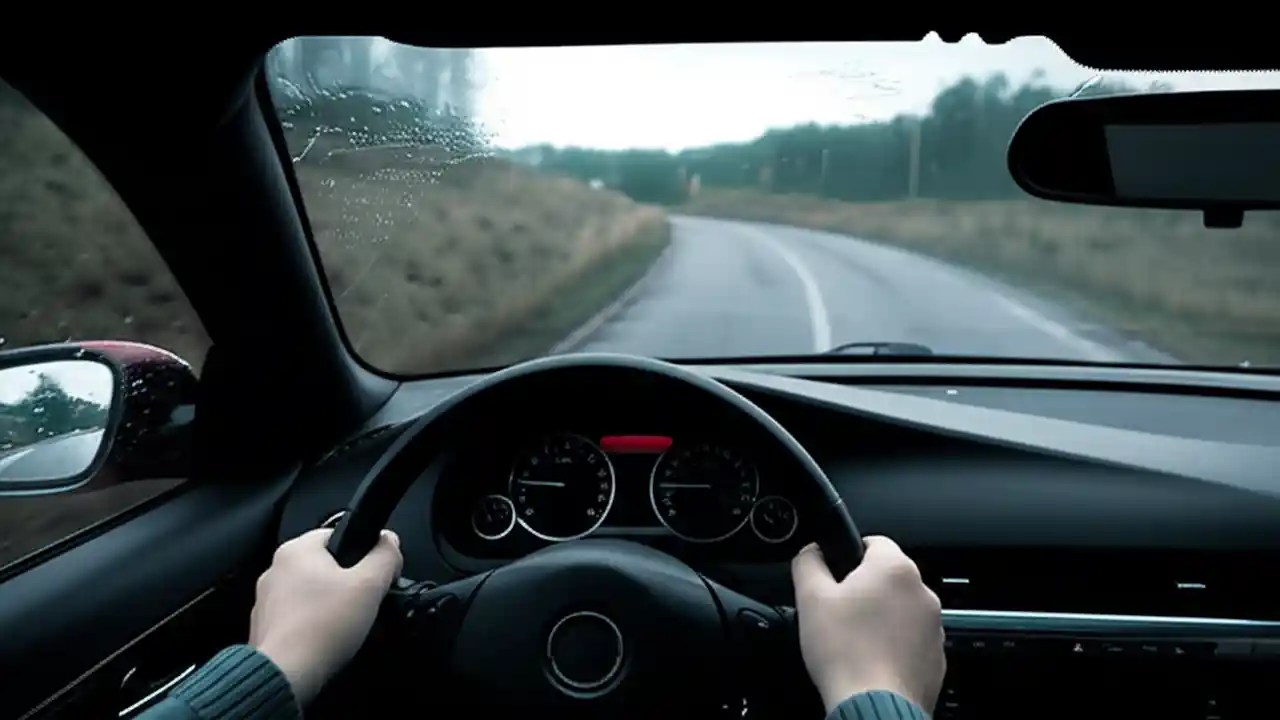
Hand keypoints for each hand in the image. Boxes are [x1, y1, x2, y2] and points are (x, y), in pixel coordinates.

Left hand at [249, 527, 402, 704]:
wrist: (285, 676)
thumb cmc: (324, 626)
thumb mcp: (370, 585)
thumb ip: (385, 556)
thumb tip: (389, 541)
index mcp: (296, 550)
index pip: (337, 534)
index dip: (363, 552)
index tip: (375, 575)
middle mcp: (274, 569)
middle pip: (324, 566)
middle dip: (347, 583)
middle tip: (364, 603)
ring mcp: (265, 600)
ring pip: (310, 593)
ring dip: (329, 605)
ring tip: (346, 626)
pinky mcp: (263, 627)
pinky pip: (296, 617)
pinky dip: (312, 625)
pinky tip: (325, 640)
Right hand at [791, 537, 944, 713]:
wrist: (874, 706)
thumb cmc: (845, 652)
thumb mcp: (810, 598)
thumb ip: (808, 562)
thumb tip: (811, 552)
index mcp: (894, 568)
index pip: (873, 541)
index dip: (849, 555)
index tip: (835, 575)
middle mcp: (922, 592)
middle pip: (888, 577)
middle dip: (864, 590)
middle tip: (838, 612)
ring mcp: (933, 626)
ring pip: (901, 609)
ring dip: (880, 617)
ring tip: (854, 640)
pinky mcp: (936, 655)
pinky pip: (911, 639)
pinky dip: (893, 644)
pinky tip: (871, 659)